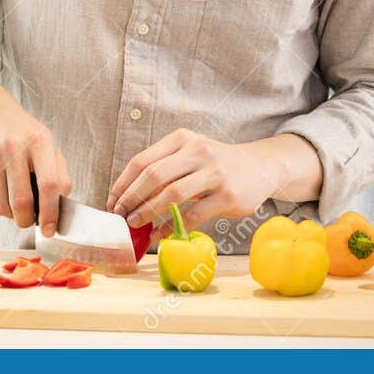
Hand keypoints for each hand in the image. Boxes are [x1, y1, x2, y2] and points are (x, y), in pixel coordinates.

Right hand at [0, 75, 73, 235]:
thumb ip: (59, 174)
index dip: (51, 212)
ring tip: (13, 203)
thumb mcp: (48, 146)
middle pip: (22, 201)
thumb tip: (60, 207)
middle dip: (26, 220)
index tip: (49, 230)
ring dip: (10, 215)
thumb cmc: (25, 136)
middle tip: (28, 220)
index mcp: (40, 141)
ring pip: (1, 206)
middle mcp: (14, 146)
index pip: (49, 184)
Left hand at [106, 129, 294, 232]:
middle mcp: (198, 151)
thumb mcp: (192, 152)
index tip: (112, 202)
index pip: (143, 160)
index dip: (122, 184)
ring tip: (136, 225)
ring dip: (148, 212)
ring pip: (172, 194)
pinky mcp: (227, 196)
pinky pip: (192, 214)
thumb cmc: (217, 163)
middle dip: (131, 199)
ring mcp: (215, 173)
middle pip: (154, 175)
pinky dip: (171, 227)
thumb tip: (127, 198)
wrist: (260, 167)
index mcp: (183, 139)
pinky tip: (160, 235)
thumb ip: (164, 168)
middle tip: (121, 216)